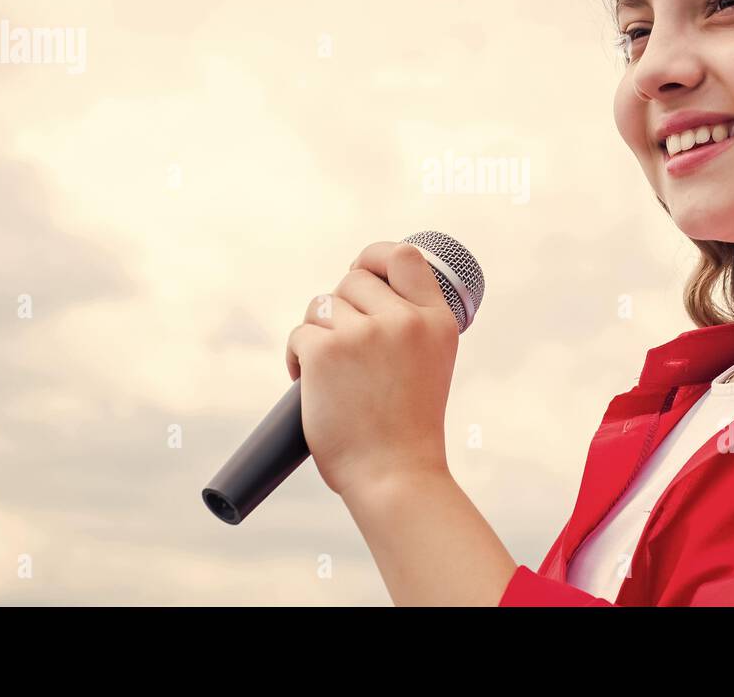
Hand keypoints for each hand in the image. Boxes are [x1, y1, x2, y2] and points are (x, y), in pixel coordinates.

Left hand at [285, 241, 458, 497]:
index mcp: (437, 321)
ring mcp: (364, 334)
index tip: (359, 268)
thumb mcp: (431, 364)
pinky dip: (296, 357)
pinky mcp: (325, 353)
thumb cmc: (408, 429)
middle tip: (342, 348)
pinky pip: (300, 334)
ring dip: (317, 332)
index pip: (404, 256)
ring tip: (326, 370)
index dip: (375, 256)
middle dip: (340, 308)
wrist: (395, 476)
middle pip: (353, 281)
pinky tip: (306, 382)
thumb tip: (364, 288)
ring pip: (322, 306)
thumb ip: (410, 326)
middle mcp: (404, 321)